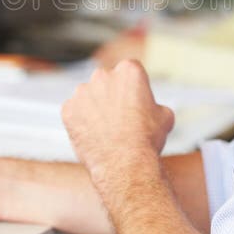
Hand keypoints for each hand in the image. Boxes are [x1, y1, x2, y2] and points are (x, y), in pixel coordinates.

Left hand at [61, 59, 174, 179]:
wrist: (124, 163)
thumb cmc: (146, 139)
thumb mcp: (165, 116)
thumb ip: (155, 104)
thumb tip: (153, 109)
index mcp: (129, 70)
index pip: (130, 71)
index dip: (134, 88)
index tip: (135, 102)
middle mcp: (103, 75)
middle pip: (107, 81)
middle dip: (111, 95)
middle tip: (120, 117)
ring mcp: (82, 92)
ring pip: (89, 96)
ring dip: (95, 108)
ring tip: (106, 130)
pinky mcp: (68, 109)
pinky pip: (74, 112)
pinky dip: (81, 121)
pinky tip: (93, 136)